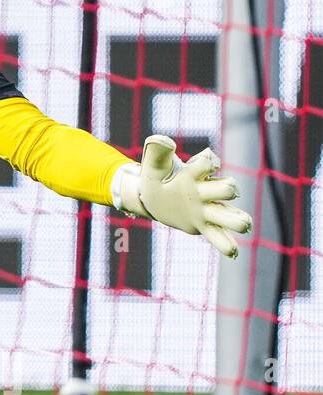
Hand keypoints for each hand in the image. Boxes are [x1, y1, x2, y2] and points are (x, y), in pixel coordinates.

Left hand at [113, 135, 253, 258]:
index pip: (209, 163)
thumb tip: (164, 140)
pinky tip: (233, 253)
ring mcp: (206, 209)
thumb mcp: (153, 165)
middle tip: (230, 190)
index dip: (208, 161)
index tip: (203, 160)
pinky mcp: (202, 225)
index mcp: (194, 174)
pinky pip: (218, 236)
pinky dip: (226, 245)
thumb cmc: (156, 178)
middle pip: (227, 188)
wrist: (152, 196)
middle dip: (230, 188)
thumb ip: (157, 152)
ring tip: (243, 224)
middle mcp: (205, 191)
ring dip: (237, 219)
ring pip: (228, 214)